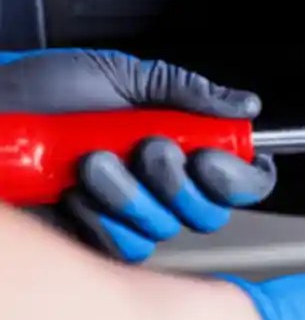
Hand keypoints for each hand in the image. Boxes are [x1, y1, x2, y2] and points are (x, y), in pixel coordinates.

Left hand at [0, 49, 276, 261]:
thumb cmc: (44, 90)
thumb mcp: (122, 75)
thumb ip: (187, 91)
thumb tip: (245, 105)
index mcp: (182, 143)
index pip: (243, 178)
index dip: (241, 177)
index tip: (212, 157)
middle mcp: (163, 183)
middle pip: (212, 212)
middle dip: (178, 181)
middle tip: (148, 146)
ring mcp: (132, 212)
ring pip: (165, 228)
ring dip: (130, 193)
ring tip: (93, 159)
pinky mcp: (98, 235)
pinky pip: (125, 245)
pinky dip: (101, 215)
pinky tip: (75, 190)